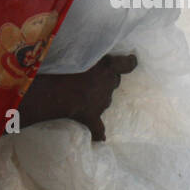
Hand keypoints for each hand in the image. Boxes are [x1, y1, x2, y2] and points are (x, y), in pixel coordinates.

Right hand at [17, 54, 137, 140]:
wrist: (57, 91)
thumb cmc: (64, 65)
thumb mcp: (79, 50)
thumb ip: (88, 52)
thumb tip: (89, 50)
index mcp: (108, 67)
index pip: (126, 64)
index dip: (130, 63)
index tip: (133, 60)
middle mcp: (108, 85)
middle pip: (114, 81)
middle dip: (108, 80)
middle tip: (93, 77)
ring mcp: (102, 103)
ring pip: (106, 99)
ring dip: (100, 96)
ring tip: (85, 95)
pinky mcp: (92, 118)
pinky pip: (98, 128)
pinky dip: (99, 132)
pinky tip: (100, 138)